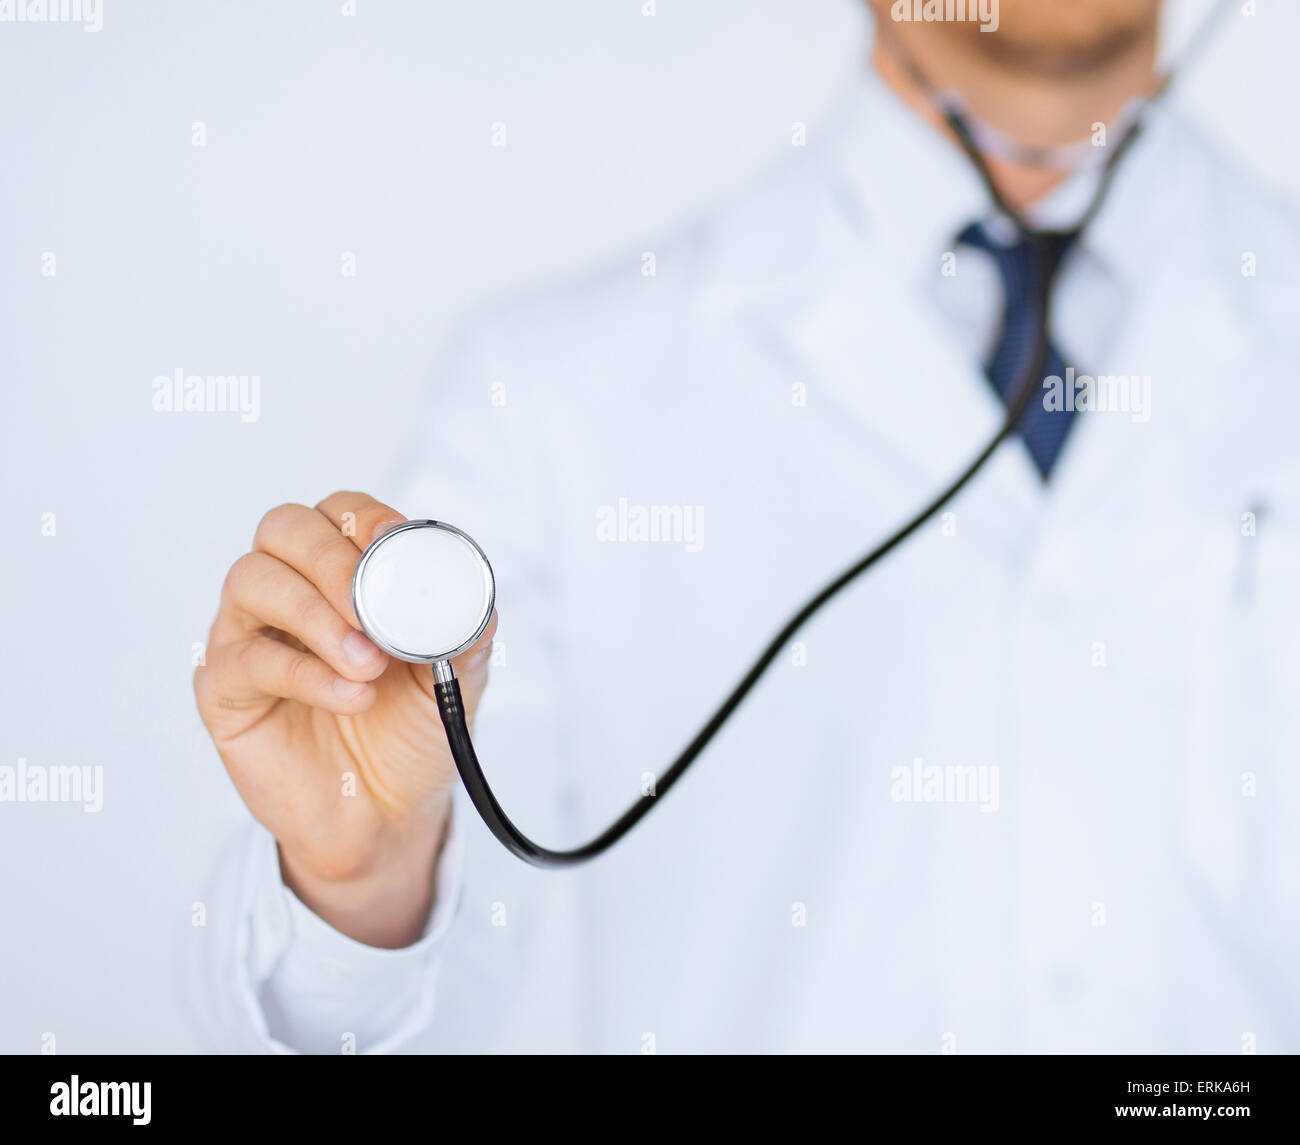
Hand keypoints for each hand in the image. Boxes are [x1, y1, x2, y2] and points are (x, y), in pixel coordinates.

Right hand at [194, 491, 495, 946]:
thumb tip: (478, 603)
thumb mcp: (454, 680)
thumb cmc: (410, 732)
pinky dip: (305, 673)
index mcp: (343, 571)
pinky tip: (350, 697)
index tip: (394, 547)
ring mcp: (248, 632)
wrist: (385, 814)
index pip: (341, 511)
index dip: (366, 519)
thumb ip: (464, 636)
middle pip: (284, 529)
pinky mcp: (223, 687)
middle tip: (372, 607)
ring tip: (368, 663)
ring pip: (253, 581)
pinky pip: (246, 659)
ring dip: (316, 616)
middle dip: (331, 559)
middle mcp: (289, 589)